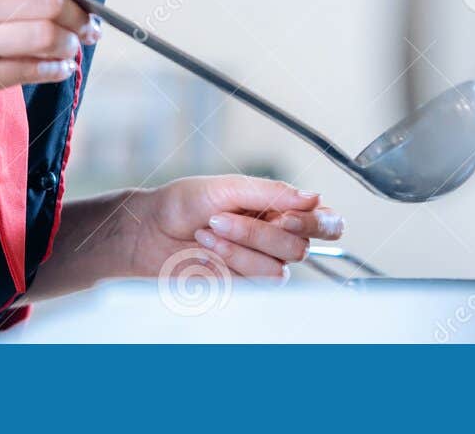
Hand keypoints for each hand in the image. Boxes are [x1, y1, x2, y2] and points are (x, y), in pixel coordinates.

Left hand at [125, 175, 345, 280]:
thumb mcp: (226, 187)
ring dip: (243, 242)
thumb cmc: (183, 203)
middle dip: (264, 231)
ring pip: (280, 266)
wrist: (149, 231)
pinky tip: (209, 245)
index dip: (318, 222)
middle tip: (231, 216)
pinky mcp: (244, 286)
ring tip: (212, 226)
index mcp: (280, 208)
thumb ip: (270, 192)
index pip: (325, 222)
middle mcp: (276, 239)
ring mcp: (261, 264)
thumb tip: (313, 197)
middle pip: (302, 246)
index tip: (292, 215)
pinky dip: (231, 258)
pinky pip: (256, 280)